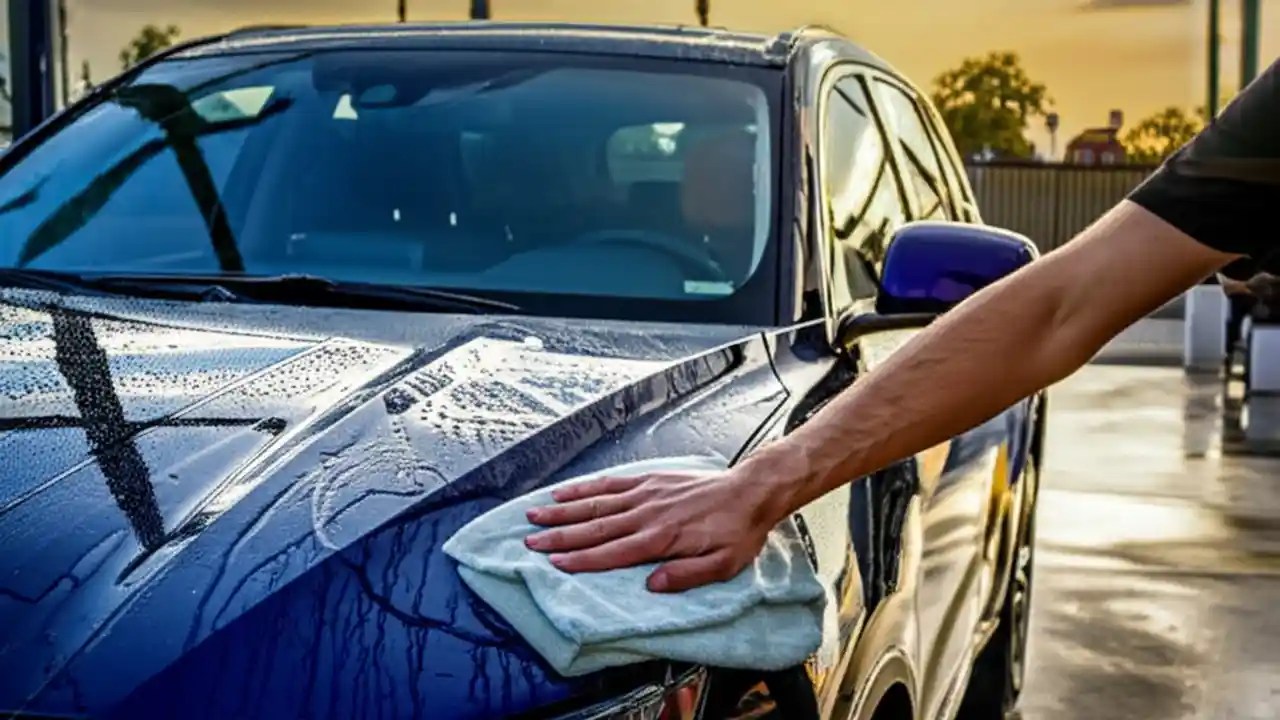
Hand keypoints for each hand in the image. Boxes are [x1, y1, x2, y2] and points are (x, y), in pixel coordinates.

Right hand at [523, 463, 791, 592]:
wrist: (749, 492)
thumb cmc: (736, 533)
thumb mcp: (723, 565)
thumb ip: (686, 576)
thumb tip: (651, 585)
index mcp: (661, 539)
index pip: (612, 552)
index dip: (582, 559)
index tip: (555, 564)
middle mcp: (647, 514)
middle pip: (595, 527)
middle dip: (560, 536)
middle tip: (530, 543)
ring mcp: (645, 494)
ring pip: (596, 503)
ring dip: (563, 511)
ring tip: (534, 516)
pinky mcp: (648, 480)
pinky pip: (610, 484)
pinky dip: (585, 488)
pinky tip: (563, 493)